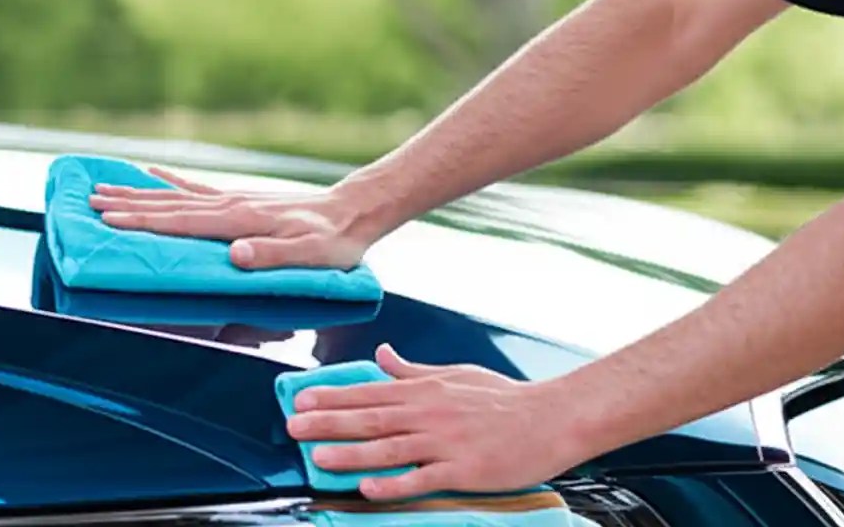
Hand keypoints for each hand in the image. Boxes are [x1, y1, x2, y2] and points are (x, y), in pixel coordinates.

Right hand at [88, 166, 376, 269]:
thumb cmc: (334, 242)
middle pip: (168, 205)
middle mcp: (230, 205)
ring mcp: (233, 199)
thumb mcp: (312, 257)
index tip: (108, 220)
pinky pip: (195, 188)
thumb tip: (235, 255)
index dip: (144, 223)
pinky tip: (150, 174)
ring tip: (103, 188)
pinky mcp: (239, 199)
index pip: (182, 222)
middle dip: (127, 205)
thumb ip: (273, 257)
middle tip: (89, 202)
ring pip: (174, 195)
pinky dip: (169, 181)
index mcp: (240, 221)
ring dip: (138, 194)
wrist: (352, 211)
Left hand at [285, 344, 586, 499]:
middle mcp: (429, 413)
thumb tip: (382, 354)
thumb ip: (413, 370)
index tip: (301, 399)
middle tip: (293, 427)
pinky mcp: (463, 470)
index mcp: (425, 389)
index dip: (332, 397)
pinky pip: (422, 478)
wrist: (551, 418)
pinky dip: (394, 484)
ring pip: (388, 448)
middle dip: (327, 423)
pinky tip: (369, 488)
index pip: (369, 392)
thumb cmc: (504, 398)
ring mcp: (445, 442)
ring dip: (350, 454)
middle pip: (369, 418)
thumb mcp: (454, 373)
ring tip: (317, 458)